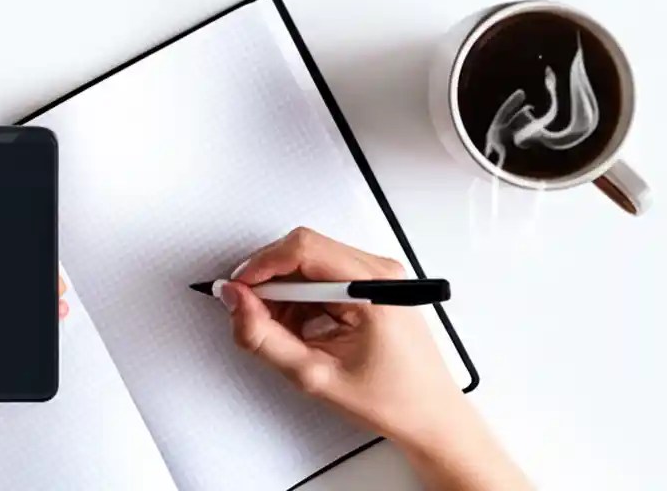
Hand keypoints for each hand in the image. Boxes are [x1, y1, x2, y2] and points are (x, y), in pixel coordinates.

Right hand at [222, 228, 463, 444]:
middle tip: (254, 316)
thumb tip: (236, 303)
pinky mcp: (370, 286)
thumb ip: (265, 338)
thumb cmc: (393, 400)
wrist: (430, 417)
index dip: (261, 266)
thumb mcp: (315, 375)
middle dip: (269, 282)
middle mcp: (379, 271)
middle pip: (303, 251)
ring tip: (285, 334)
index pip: (303, 249)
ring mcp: (377, 276)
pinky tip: (302, 332)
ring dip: (284, 294)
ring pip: (308, 264)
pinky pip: (321, 278)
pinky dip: (300, 301)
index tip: (238, 290)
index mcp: (374, 287)